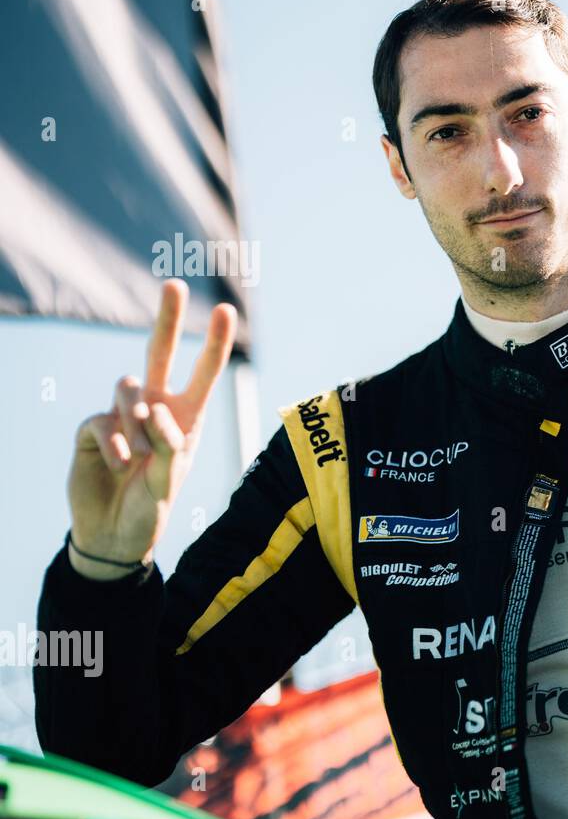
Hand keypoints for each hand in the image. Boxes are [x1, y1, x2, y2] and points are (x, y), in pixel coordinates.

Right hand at [66, 280, 236, 579]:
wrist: (114, 535)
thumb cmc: (151, 507)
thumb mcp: (170, 478)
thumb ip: (169, 444)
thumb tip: (152, 407)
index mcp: (185, 418)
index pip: (202, 374)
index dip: (213, 342)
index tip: (224, 309)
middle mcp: (154, 408)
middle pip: (159, 355)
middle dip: (167, 319)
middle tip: (173, 283)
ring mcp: (121, 415)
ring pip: (129, 389)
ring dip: (138, 425)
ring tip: (141, 459)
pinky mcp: (92, 428)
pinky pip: (104, 421)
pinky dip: (116, 444)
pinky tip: (120, 466)